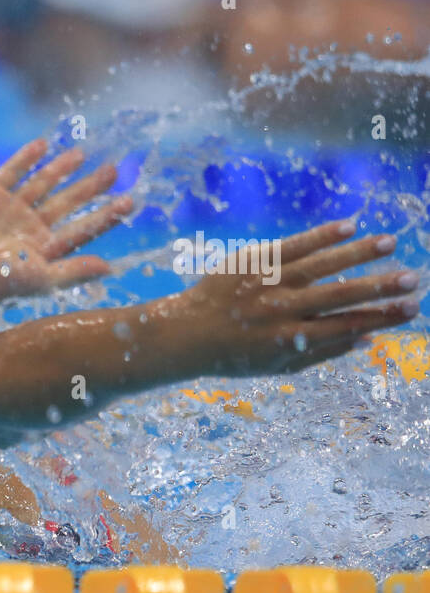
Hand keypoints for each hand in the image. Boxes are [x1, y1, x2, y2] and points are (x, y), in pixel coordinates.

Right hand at [0, 138, 132, 302]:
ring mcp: (8, 210)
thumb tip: (111, 268)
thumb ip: (74, 271)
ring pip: (41, 184)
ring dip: (61, 169)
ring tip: (82, 154)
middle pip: (66, 203)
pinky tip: (42, 145)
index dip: (105, 216)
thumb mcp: (40, 278)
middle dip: (89, 187)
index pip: (81, 229)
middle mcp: (29, 228)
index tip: (129, 201)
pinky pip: (11, 172)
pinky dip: (25, 158)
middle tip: (114, 169)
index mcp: (44, 249)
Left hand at [172, 219, 419, 375]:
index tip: (411, 309)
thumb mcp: (278, 365)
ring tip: (389, 243)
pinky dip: (320, 236)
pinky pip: (292, 245)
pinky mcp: (253, 262)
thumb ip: (323, 354)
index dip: (381, 318)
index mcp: (291, 340)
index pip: (346, 326)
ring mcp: (267, 284)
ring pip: (320, 265)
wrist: (186, 334)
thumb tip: (368, 340)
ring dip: (357, 253)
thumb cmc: (236, 354)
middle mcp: (281, 311)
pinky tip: (349, 226)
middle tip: (412, 279)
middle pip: (339, 296)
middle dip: (379, 287)